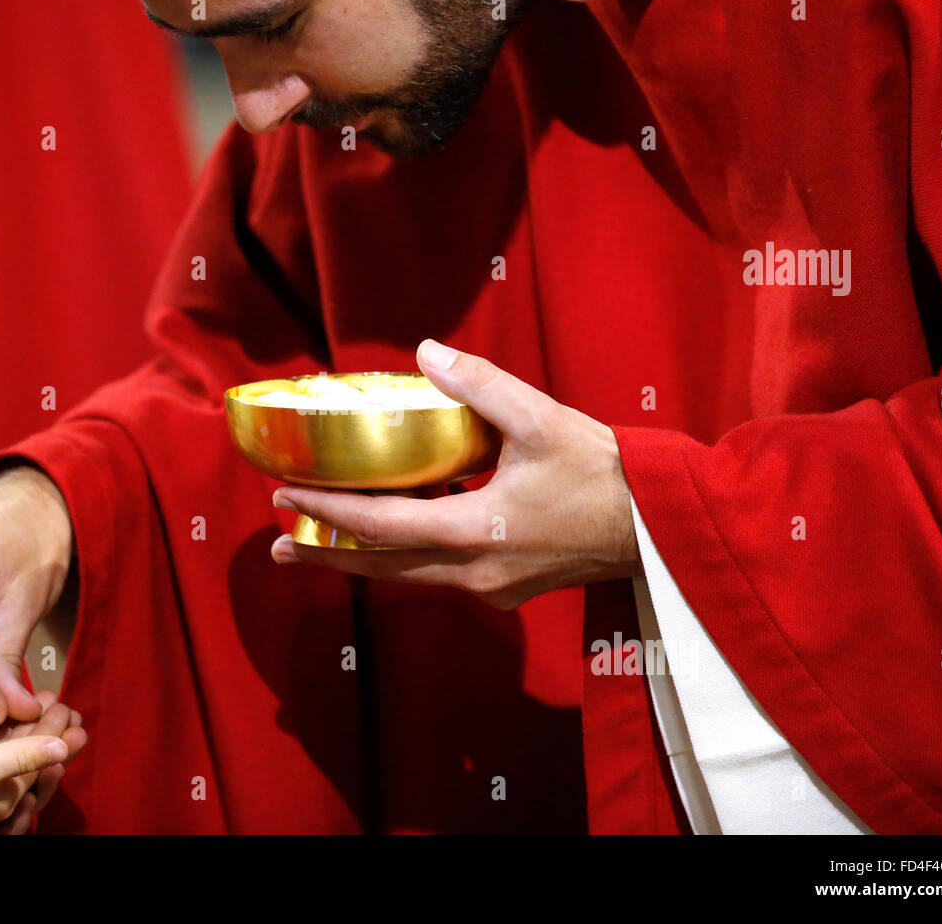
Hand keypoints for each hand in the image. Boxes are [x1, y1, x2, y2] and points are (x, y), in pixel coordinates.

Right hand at [0, 694, 86, 833]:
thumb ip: (23, 757)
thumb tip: (64, 748)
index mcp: (8, 795)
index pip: (43, 759)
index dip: (59, 732)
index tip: (71, 708)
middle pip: (30, 756)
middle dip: (48, 731)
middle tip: (66, 707)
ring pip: (7, 752)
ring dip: (23, 728)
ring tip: (37, 706)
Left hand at [269, 339, 640, 609]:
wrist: (660, 526)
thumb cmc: (605, 474)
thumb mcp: (542, 419)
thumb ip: (480, 386)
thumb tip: (426, 353)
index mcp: (476, 532)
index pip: (381, 527)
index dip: (329, 512)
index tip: (288, 497)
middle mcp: (475, 573)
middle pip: (382, 569)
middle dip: (328, 554)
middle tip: (281, 540)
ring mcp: (492, 588)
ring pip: (409, 578)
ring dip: (363, 560)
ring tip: (320, 543)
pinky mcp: (507, 586)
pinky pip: (439, 576)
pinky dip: (405, 558)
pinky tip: (394, 534)